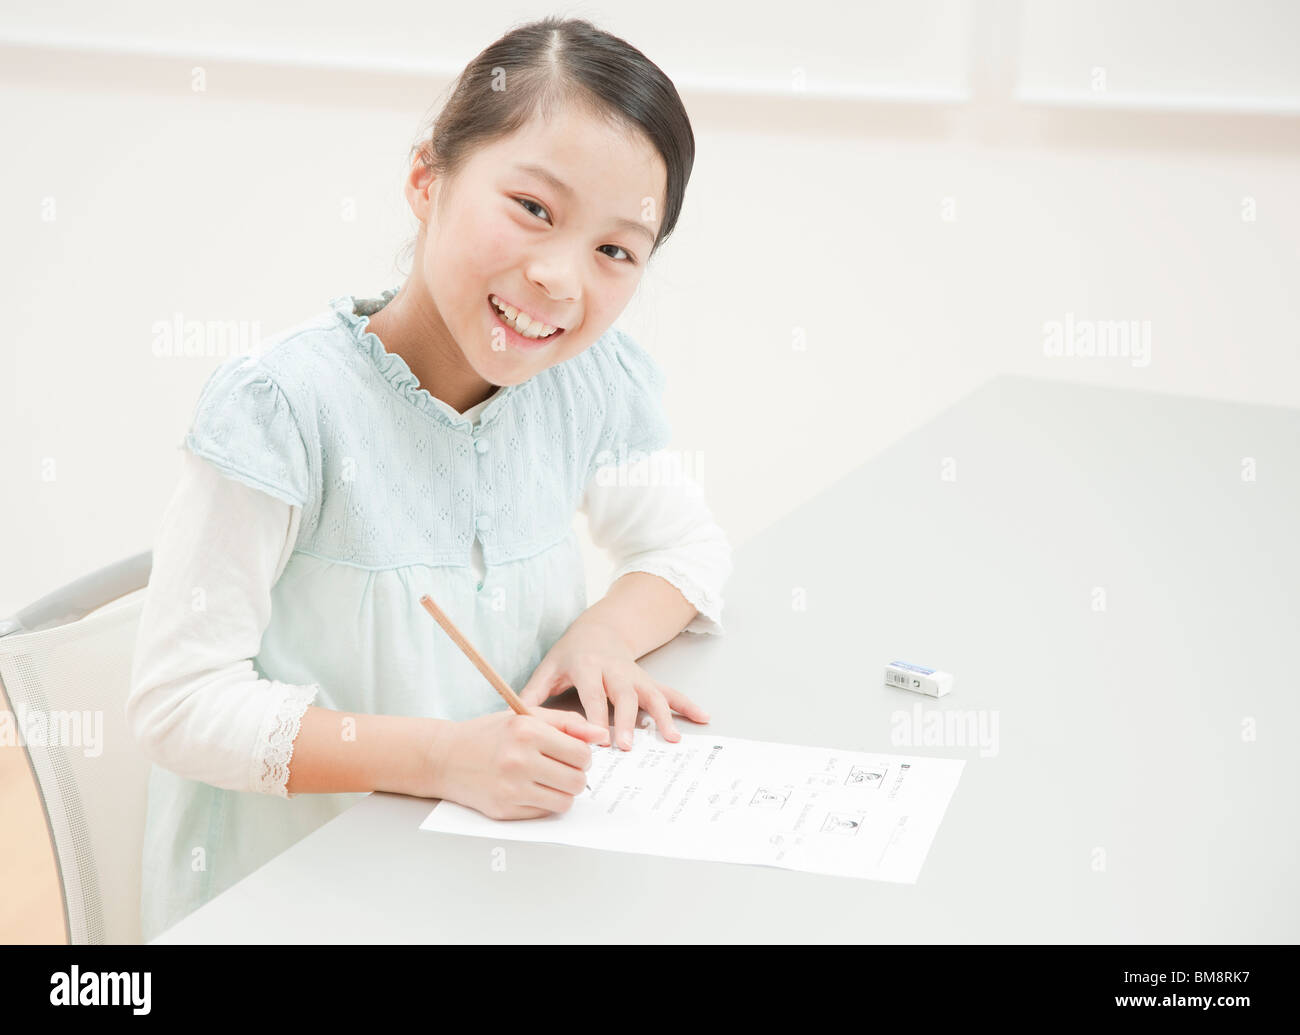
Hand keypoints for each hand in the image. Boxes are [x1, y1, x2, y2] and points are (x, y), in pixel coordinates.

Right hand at [429, 707, 606, 819]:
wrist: (444, 757)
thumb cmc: (489, 734)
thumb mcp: (527, 716)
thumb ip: (568, 723)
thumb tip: (601, 736)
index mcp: (527, 732)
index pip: (581, 754)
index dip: (582, 755)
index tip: (572, 754)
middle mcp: (518, 760)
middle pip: (577, 781)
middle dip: (575, 775)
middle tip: (561, 768)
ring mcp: (510, 789)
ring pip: (564, 802)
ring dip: (562, 792)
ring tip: (547, 780)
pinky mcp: (504, 810)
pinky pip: (543, 813)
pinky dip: (543, 803)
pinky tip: (529, 789)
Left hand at [518, 619, 710, 750]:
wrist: (600, 629)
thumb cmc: (571, 653)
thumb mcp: (549, 668)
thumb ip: (533, 694)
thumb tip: (514, 720)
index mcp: (587, 667)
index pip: (592, 693)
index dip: (596, 716)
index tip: (598, 740)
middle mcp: (615, 670)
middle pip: (624, 695)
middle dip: (628, 721)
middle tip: (628, 746)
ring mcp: (635, 675)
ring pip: (652, 694)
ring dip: (663, 716)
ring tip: (671, 739)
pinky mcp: (648, 680)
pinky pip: (670, 692)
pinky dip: (687, 705)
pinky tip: (702, 717)